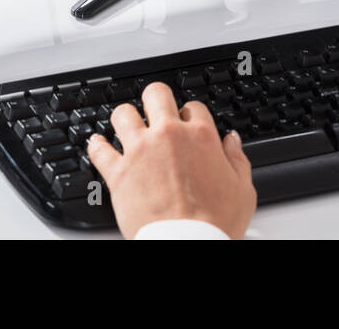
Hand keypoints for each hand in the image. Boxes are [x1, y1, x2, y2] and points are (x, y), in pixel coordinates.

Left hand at [88, 82, 256, 238]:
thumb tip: (232, 142)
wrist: (187, 244)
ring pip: (123, 114)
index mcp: (200, 136)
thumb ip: (237, 159)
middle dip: (156, 99)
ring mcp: (140, 151)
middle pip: (156, 94)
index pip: (193, 106)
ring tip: (128, 126)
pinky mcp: (118, 172)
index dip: (190, 115)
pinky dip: (96, 145)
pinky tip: (98, 143)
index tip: (188, 125)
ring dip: (125, 118)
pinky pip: (98, 149)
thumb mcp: (242, 190)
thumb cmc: (215, 223)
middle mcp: (168, 135)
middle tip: (156, 111)